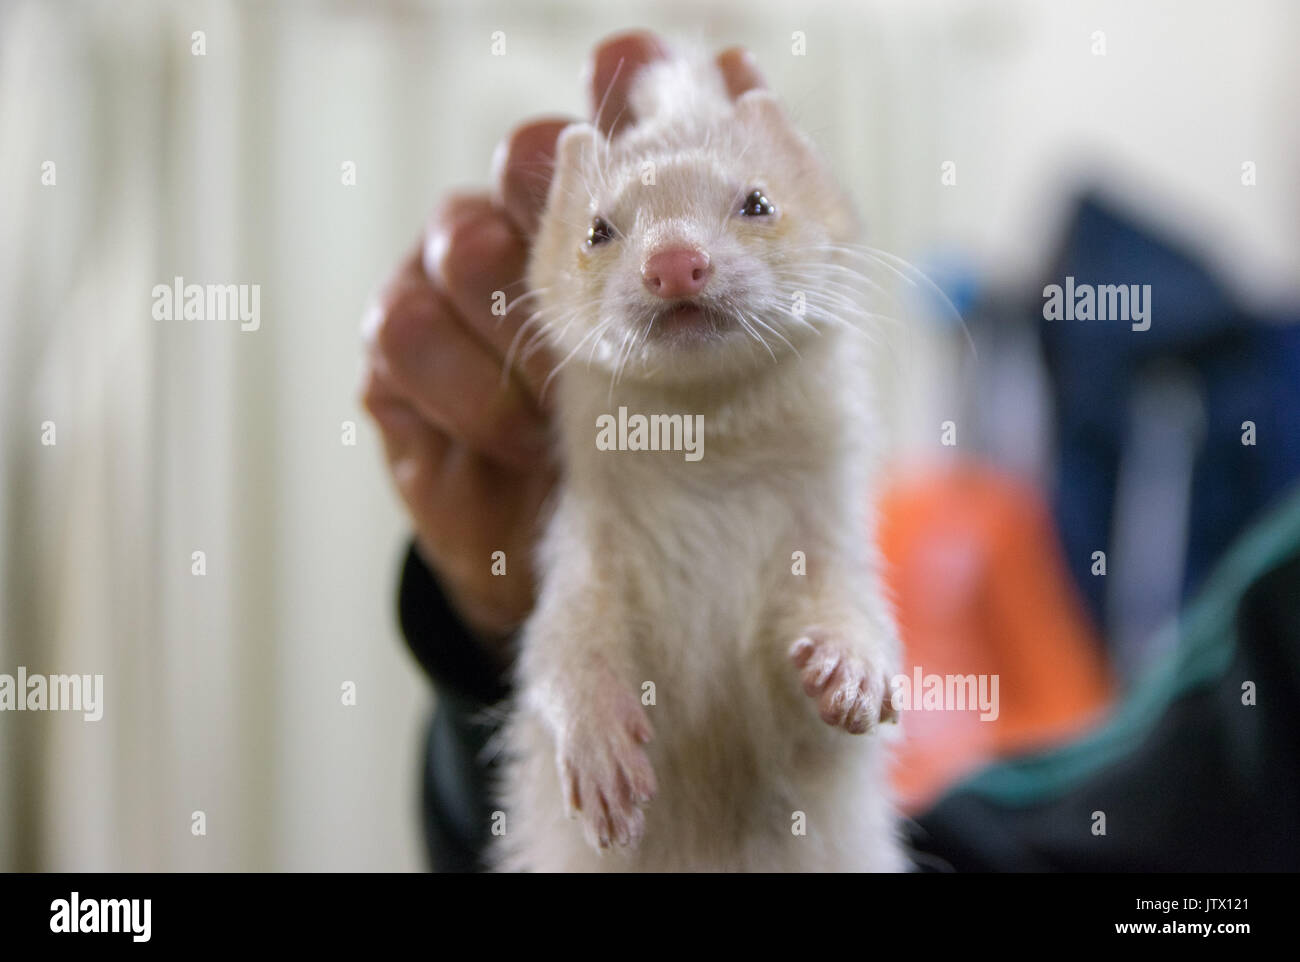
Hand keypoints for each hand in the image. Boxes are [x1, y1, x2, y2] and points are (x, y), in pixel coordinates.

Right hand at [360, 32, 764, 647]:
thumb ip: (736, 252)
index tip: (646, 92)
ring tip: (567, 409)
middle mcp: (533, 227)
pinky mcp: (399, 357)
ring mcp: (455, 285)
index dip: (627, 83)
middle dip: (567, 205)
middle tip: (611, 289)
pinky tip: (517, 440)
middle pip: (528, 154)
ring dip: (519, 322)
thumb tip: (748, 91)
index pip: (615, 107)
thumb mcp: (724, 369)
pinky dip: (469, 387)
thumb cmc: (665, 454)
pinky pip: (408, 329)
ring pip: (464, 238)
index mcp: (620, 218)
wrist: (596, 566)